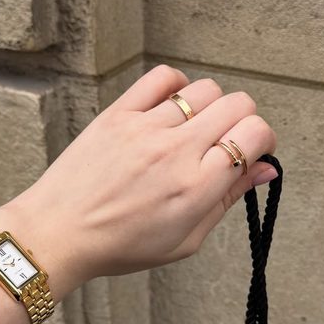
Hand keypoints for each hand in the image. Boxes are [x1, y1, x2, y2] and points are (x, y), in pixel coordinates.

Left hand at [3, 64, 277, 288]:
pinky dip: (177, 84)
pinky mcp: (119, 114)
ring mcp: (146, 128)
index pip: (254, 135)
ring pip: (204, 89)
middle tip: (226, 141)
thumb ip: (228, 200)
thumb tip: (265, 169)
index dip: (262, 140)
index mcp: (197, 188)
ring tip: (194, 128)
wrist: (58, 233)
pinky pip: (162, 78)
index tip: (252, 150)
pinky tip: (172, 105)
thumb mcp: (185, 239)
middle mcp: (176, 152)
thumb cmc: (121, 245)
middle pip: (237, 105)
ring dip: (211, 106)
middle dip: (243, 121)